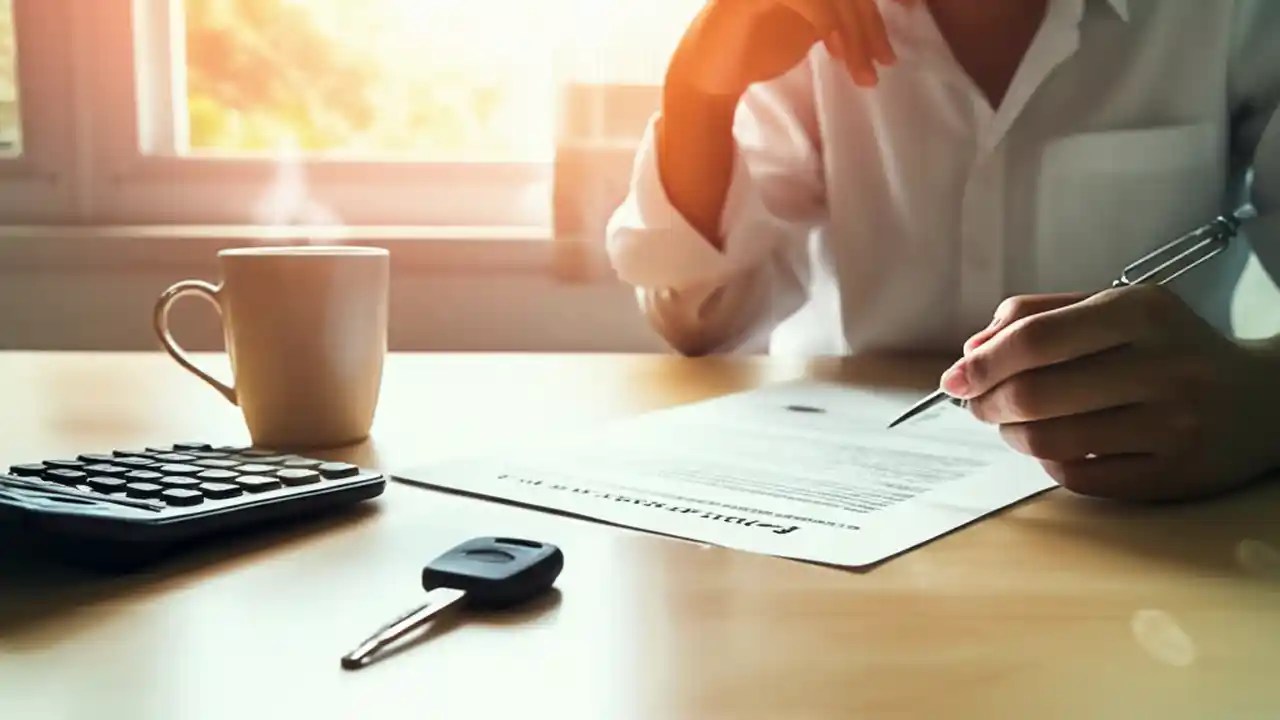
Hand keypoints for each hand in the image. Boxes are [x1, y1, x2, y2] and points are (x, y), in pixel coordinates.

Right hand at [671, 0, 917, 96]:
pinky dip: (830, 24)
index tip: (906, 18)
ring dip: (856, 31)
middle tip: (885, 61)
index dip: (877, 5)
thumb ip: (841, 13)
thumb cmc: (756, 49)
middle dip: (871, 22)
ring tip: (864, 72)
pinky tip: (837, 52)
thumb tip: (882, 21)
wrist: (709, 76)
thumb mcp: (811, 24)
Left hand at [939, 286, 1279, 500]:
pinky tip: (1057, 444)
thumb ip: (1039, 316)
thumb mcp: (1116, 308)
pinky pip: (1078, 477)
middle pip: (1034, 394)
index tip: (956, 376)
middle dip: (987, 402)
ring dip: (1011, 434)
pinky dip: (1049, 462)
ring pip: (1049, 441)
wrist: (1264, 401)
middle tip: (976, 403)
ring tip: (1012, 423)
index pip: (1037, 338)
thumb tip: (972, 350)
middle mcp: (1162, 367)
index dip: (983, 362)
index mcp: (1142, 313)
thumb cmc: (1168, 347)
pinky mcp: (1172, 476)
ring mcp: (1171, 426)